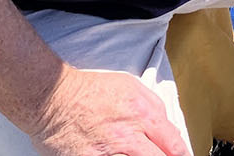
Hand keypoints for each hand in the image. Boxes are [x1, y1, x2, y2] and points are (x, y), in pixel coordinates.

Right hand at [29, 67, 190, 155]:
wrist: (52, 98)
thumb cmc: (87, 90)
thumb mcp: (128, 86)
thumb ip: (152, 105)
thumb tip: (168, 126)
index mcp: (142, 114)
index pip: (174, 143)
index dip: (181, 154)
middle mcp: (129, 135)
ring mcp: (110, 152)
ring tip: (138, 155)